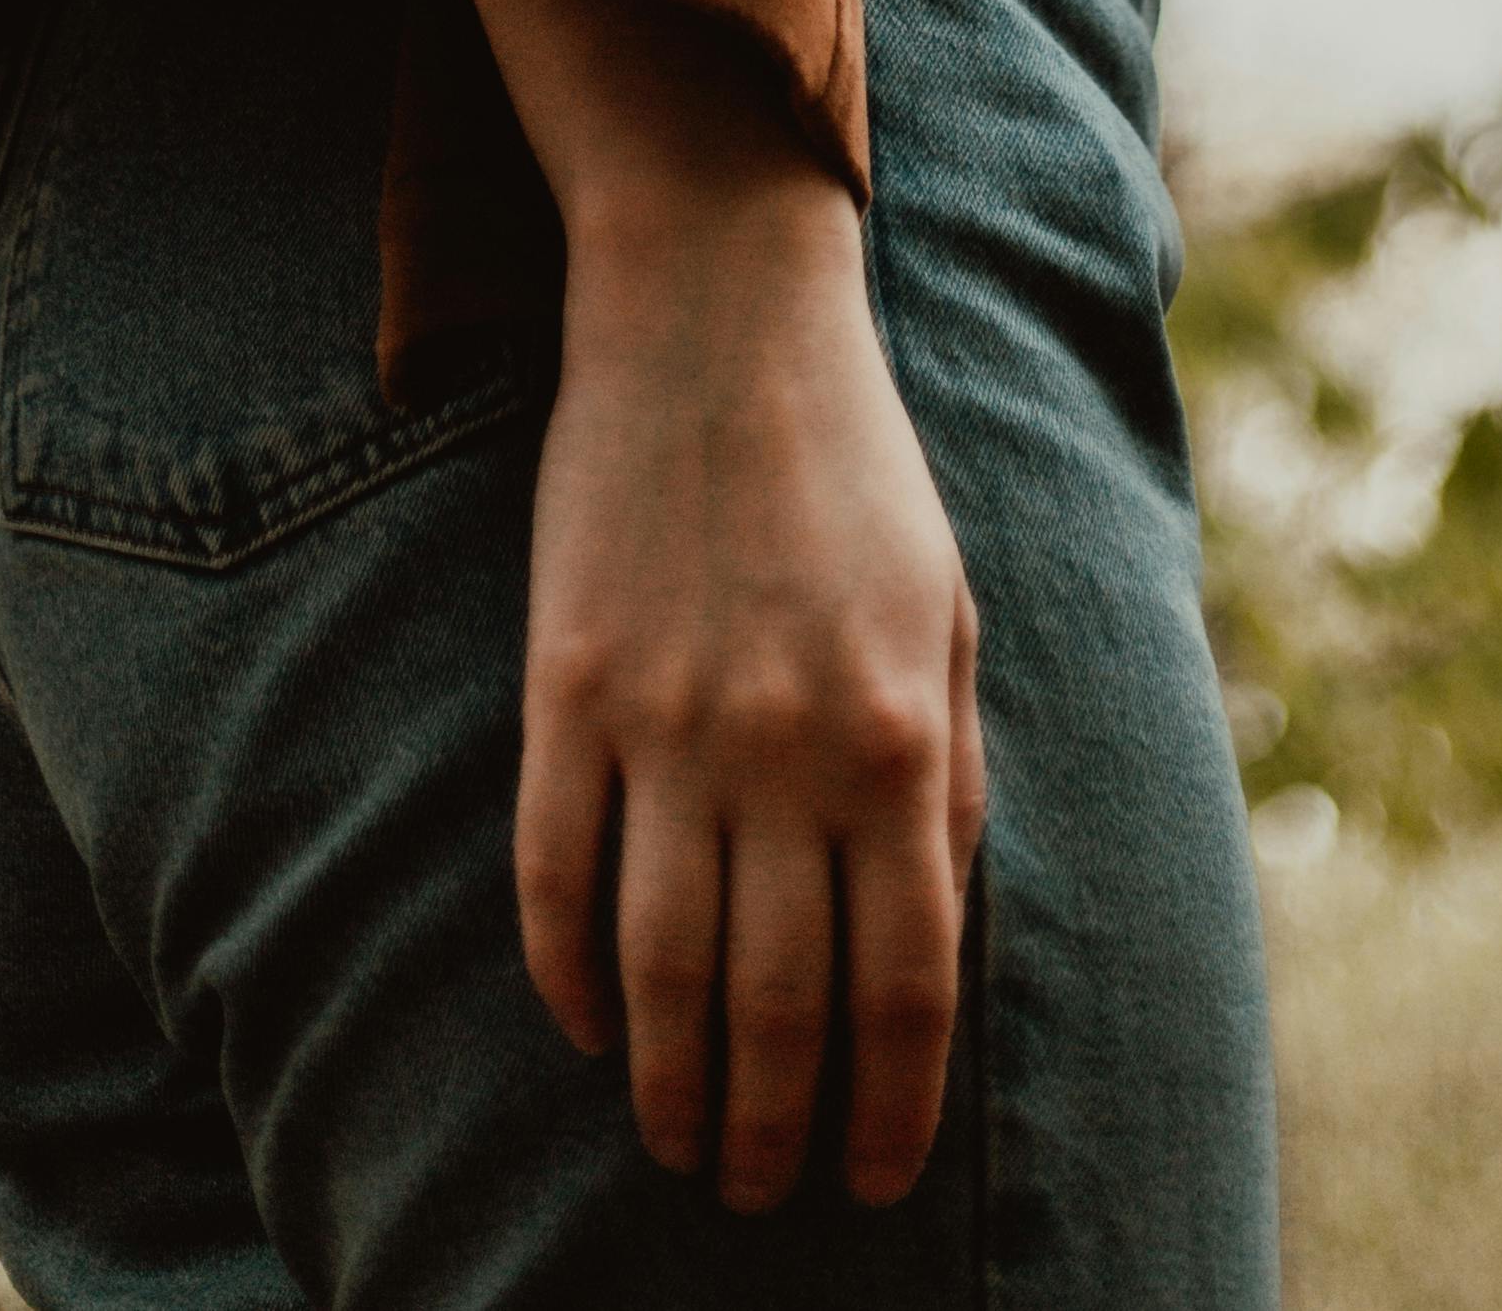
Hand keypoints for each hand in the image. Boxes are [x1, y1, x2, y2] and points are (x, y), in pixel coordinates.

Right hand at [445, 0, 984, 1212]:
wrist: (717, 312)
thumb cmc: (857, 465)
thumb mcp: (947, 612)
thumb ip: (948, 773)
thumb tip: (937, 926)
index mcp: (897, 739)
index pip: (904, 991)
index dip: (890, 1109)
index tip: (872, 1181)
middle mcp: (782, 752)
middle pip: (777, 1007)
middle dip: (776, 1130)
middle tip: (763, 1188)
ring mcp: (663, 723)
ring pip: (659, 969)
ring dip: (673, 1084)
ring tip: (681, 1143)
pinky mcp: (564, 686)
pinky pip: (553, 870)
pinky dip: (563, 973)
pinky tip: (585, 1028)